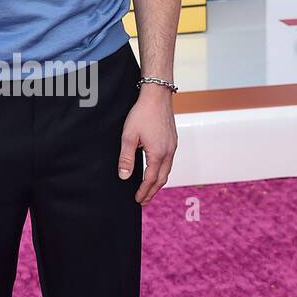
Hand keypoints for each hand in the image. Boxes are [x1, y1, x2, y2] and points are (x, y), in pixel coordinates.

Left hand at [118, 84, 176, 204]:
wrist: (157, 96)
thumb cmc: (142, 114)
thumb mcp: (129, 137)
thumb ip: (126, 159)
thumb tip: (124, 177)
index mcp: (158, 154)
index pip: (150, 180)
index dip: (144, 191)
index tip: (138, 200)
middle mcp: (169, 152)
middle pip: (162, 179)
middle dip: (152, 191)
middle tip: (144, 200)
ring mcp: (173, 146)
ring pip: (167, 170)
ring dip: (158, 182)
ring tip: (149, 188)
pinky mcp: (173, 140)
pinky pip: (169, 161)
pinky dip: (162, 171)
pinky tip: (155, 170)